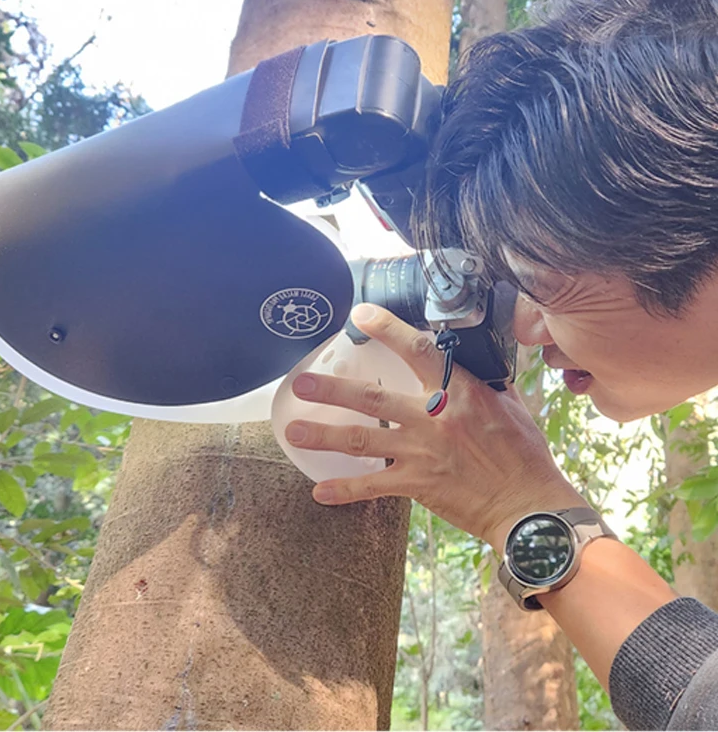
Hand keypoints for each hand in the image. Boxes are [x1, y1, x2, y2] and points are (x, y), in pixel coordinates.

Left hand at [285, 304, 587, 550]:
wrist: (528, 505)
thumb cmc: (525, 453)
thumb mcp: (511, 405)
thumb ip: (484, 381)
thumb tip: (473, 359)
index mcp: (460, 391)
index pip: (419, 350)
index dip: (387, 329)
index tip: (360, 315)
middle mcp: (434, 418)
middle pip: (372, 398)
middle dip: (332, 390)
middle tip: (300, 384)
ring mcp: (421, 452)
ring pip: (362, 440)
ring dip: (325, 435)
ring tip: (293, 432)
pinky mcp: (417, 484)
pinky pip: (373, 486)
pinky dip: (345, 490)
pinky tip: (319, 492)